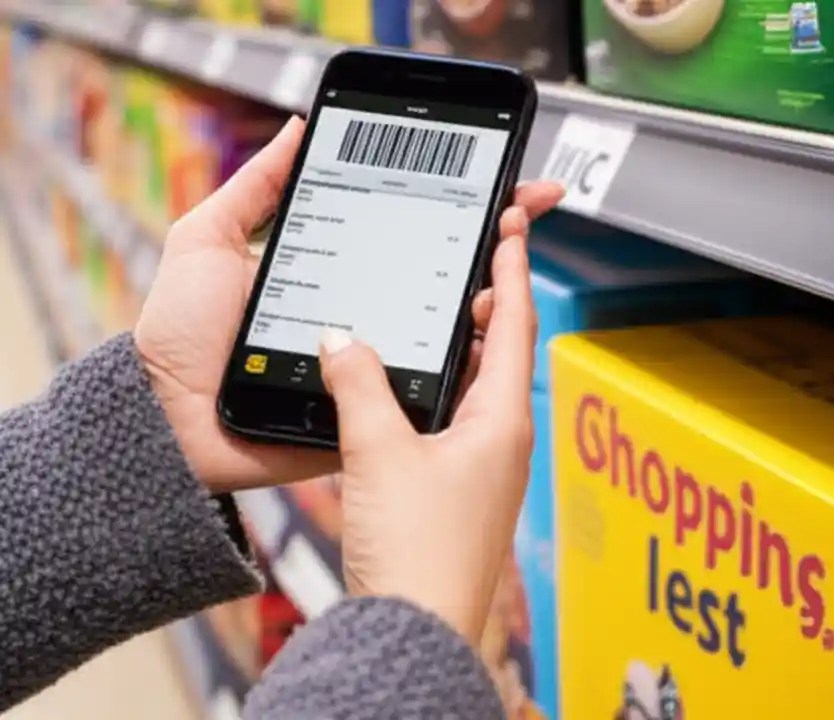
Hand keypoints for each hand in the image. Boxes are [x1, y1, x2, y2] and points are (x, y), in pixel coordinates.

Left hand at [134, 116, 562, 493]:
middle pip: (443, 279)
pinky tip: (490, 339)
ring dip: (488, 304)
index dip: (456, 205)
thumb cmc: (180, 333)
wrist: (167, 415)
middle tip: (521, 216)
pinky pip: (429, 391)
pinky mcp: (375, 409)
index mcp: (338, 270)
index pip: (408, 230)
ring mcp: (376, 362)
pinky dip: (464, 371)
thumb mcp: (206, 238)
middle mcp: (365, 313)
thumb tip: (301, 127)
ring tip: (509, 272)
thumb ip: (256, 186)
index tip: (502, 178)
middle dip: (493, 246)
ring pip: (447, 335)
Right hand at [318, 228, 538, 644]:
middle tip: (468, 259)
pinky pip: (448, 419)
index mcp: (502, 419)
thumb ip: (358, 388)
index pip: (514, 324)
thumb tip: (341, 339)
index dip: (512, 270)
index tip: (515, 226)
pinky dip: (431, 388)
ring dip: (456, 346)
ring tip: (435, 308)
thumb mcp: (379, 454)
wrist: (415, 629)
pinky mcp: (454, 489)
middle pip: (498, 351)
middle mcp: (501, 438)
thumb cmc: (419, 552)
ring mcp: (480, 465)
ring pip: (472, 386)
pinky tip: (400, 385)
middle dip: (485, 303)